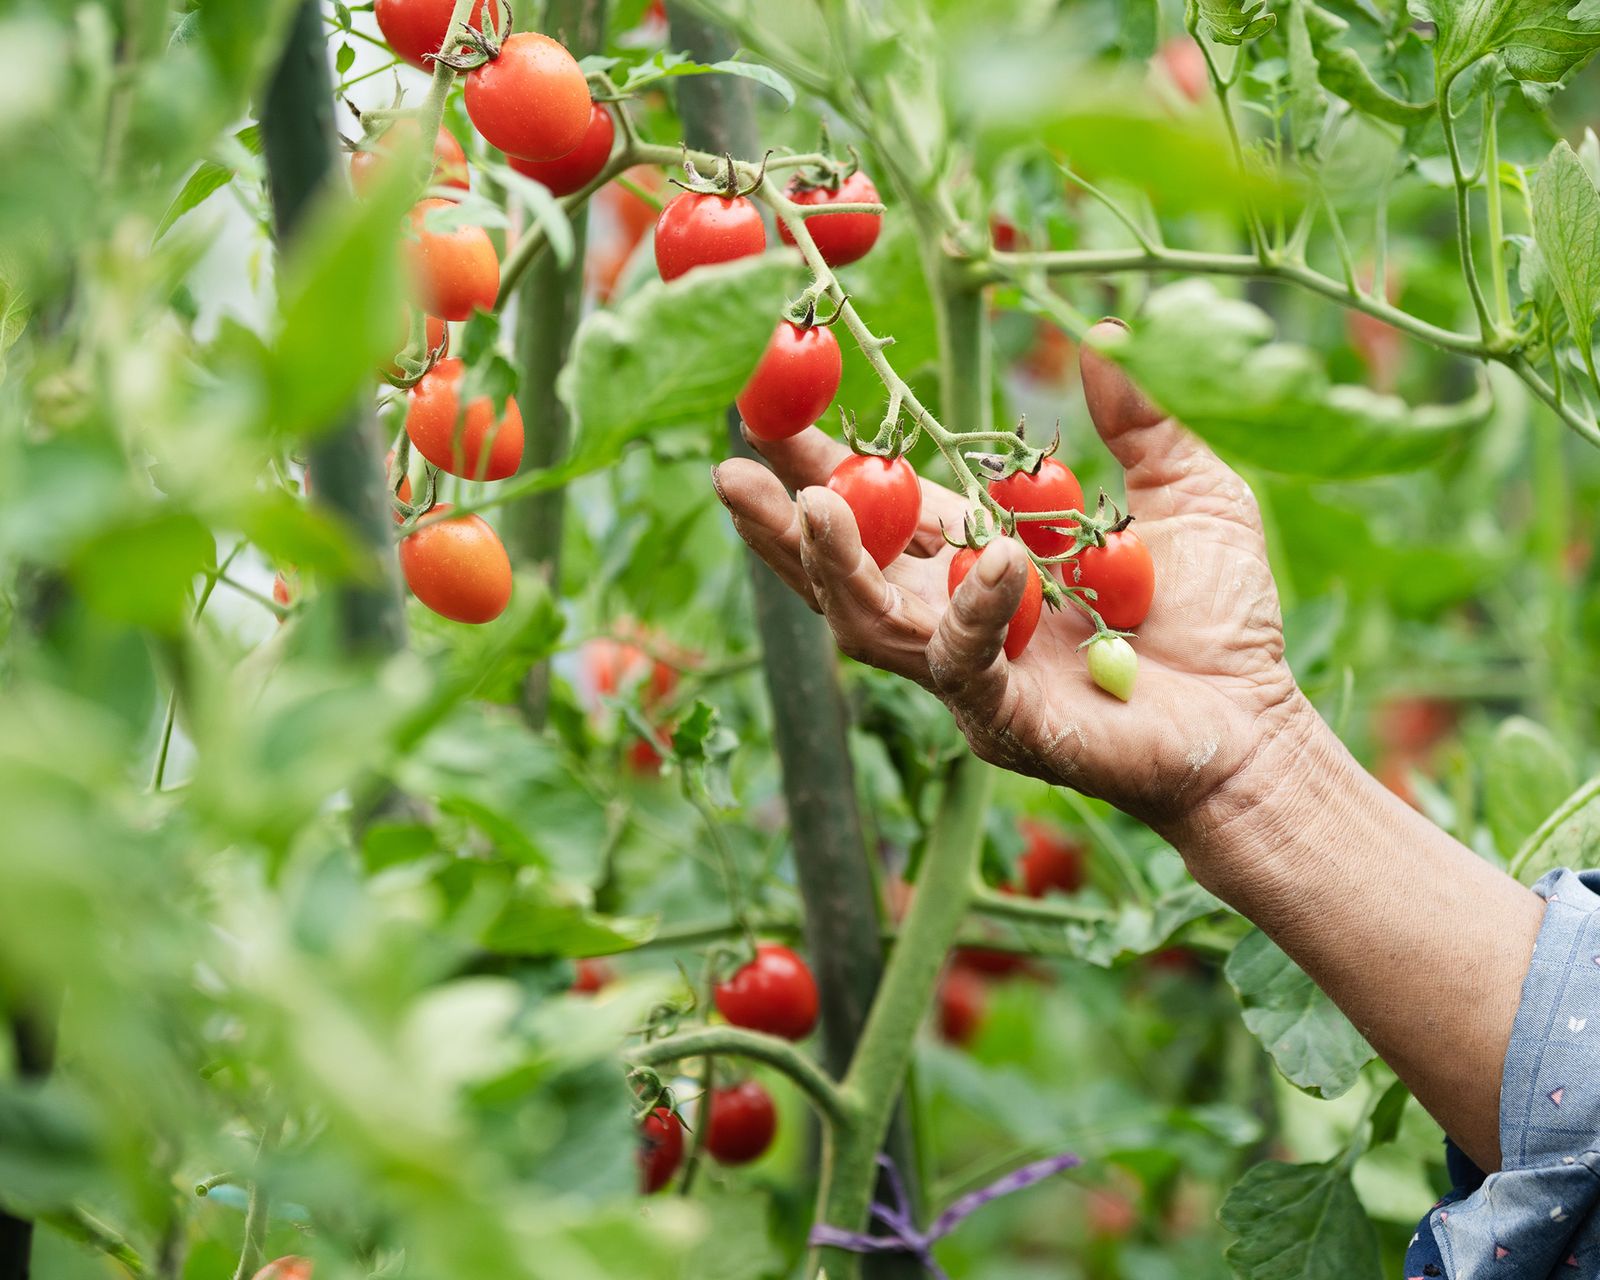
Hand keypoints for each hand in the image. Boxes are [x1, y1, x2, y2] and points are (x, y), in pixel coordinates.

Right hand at [711, 319, 1306, 834]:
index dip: (823, 463)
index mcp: (975, 559)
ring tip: (813, 502)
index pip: (880, 508)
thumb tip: (1101, 329)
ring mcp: (968, 674)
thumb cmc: (1215, 617)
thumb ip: (1139, 417)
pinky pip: (964, 662)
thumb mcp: (1184, 491)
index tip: (773, 406)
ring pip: (870, 624)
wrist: (1255, 724)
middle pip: (840, 572)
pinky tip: (992, 555)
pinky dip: (970, 608)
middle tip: (731, 464)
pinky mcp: (1003, 720)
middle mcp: (951, 616)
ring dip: (832, 567)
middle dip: (781, 524)